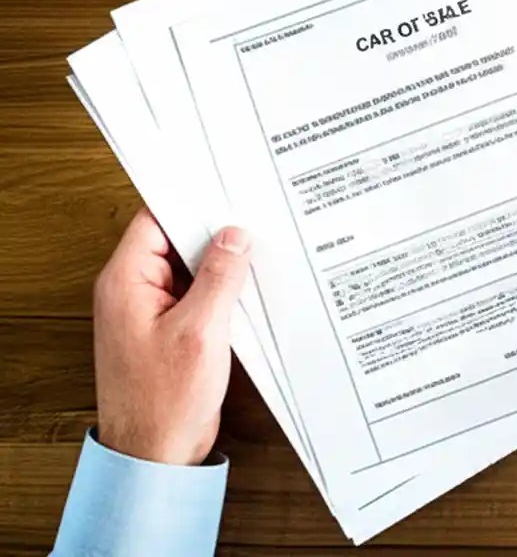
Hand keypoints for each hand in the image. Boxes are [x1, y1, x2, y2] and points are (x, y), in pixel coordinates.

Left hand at [92, 208, 250, 464]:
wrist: (156, 454)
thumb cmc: (164, 402)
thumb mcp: (200, 331)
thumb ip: (219, 278)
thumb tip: (235, 237)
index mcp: (126, 282)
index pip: (155, 220)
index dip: (192, 205)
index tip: (228, 196)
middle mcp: (133, 292)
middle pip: (176, 243)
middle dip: (215, 238)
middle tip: (255, 229)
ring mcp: (152, 312)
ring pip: (191, 271)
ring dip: (223, 271)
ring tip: (257, 265)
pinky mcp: (171, 332)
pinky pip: (198, 299)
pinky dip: (222, 296)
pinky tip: (248, 298)